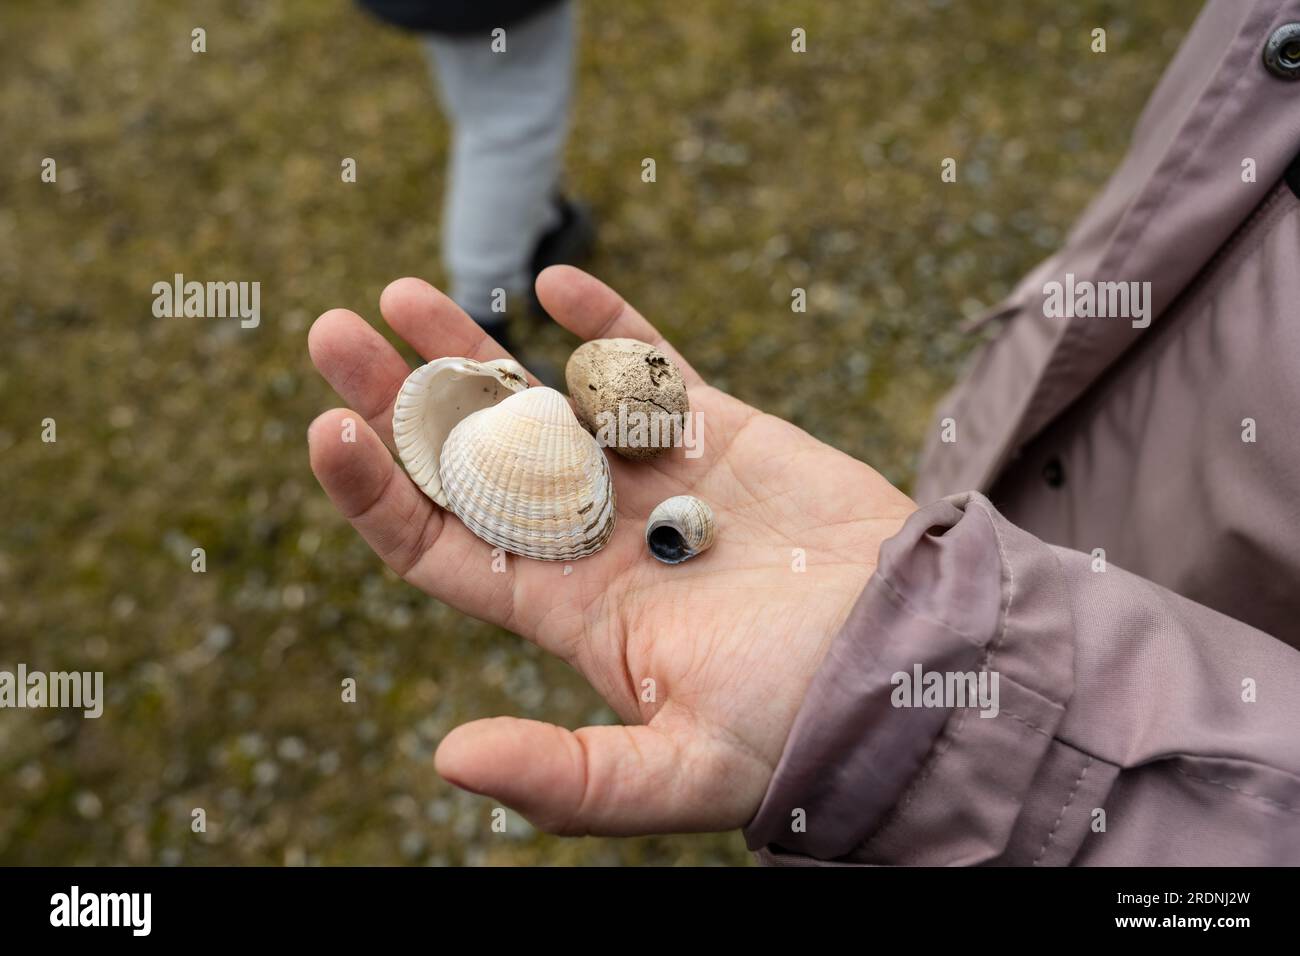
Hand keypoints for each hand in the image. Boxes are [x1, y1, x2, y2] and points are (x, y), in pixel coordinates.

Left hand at [307, 267, 915, 835]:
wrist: (912, 661)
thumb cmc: (802, 722)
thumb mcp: (681, 768)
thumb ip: (568, 776)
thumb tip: (446, 762)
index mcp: (567, 608)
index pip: (441, 545)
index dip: (377, 491)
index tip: (328, 427)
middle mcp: (593, 536)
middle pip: (471, 460)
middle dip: (401, 400)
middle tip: (333, 333)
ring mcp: (651, 477)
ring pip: (543, 401)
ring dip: (474, 351)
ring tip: (403, 297)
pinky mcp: (718, 430)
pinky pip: (647, 365)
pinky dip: (604, 321)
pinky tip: (552, 283)